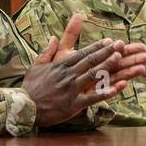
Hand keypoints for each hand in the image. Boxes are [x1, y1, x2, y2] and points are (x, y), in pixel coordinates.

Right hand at [23, 15, 145, 126]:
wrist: (24, 108)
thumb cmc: (30, 87)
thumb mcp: (36, 66)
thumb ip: (47, 51)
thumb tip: (52, 37)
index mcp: (60, 66)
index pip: (82, 54)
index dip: (97, 47)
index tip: (109, 41)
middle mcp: (68, 75)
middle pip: (90, 61)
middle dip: (106, 52)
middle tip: (120, 44)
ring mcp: (72, 89)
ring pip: (93, 75)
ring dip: (107, 65)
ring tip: (120, 57)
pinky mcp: (74, 104)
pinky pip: (92, 98)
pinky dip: (105, 93)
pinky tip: (116, 89)